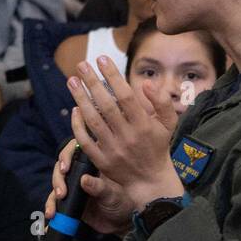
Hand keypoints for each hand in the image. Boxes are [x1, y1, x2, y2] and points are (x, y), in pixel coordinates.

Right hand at [43, 130, 133, 235]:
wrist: (121, 224)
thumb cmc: (122, 204)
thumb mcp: (114, 195)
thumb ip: (100, 188)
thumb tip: (83, 179)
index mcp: (93, 164)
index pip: (75, 150)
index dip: (67, 155)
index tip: (65, 168)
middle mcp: (80, 172)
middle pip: (61, 167)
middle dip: (58, 179)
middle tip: (62, 193)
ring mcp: (73, 187)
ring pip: (56, 184)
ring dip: (53, 195)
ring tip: (54, 208)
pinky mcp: (68, 201)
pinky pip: (55, 202)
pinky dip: (51, 208)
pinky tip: (50, 216)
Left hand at [68, 56, 182, 211]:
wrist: (150, 180)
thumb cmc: (158, 146)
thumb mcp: (169, 123)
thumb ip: (162, 101)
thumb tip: (146, 83)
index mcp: (144, 125)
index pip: (125, 95)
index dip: (112, 76)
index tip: (102, 59)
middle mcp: (127, 136)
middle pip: (106, 105)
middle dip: (92, 83)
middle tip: (81, 65)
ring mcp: (113, 149)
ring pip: (93, 120)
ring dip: (80, 99)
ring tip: (72, 81)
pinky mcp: (101, 160)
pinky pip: (85, 140)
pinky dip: (78, 125)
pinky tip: (74, 109)